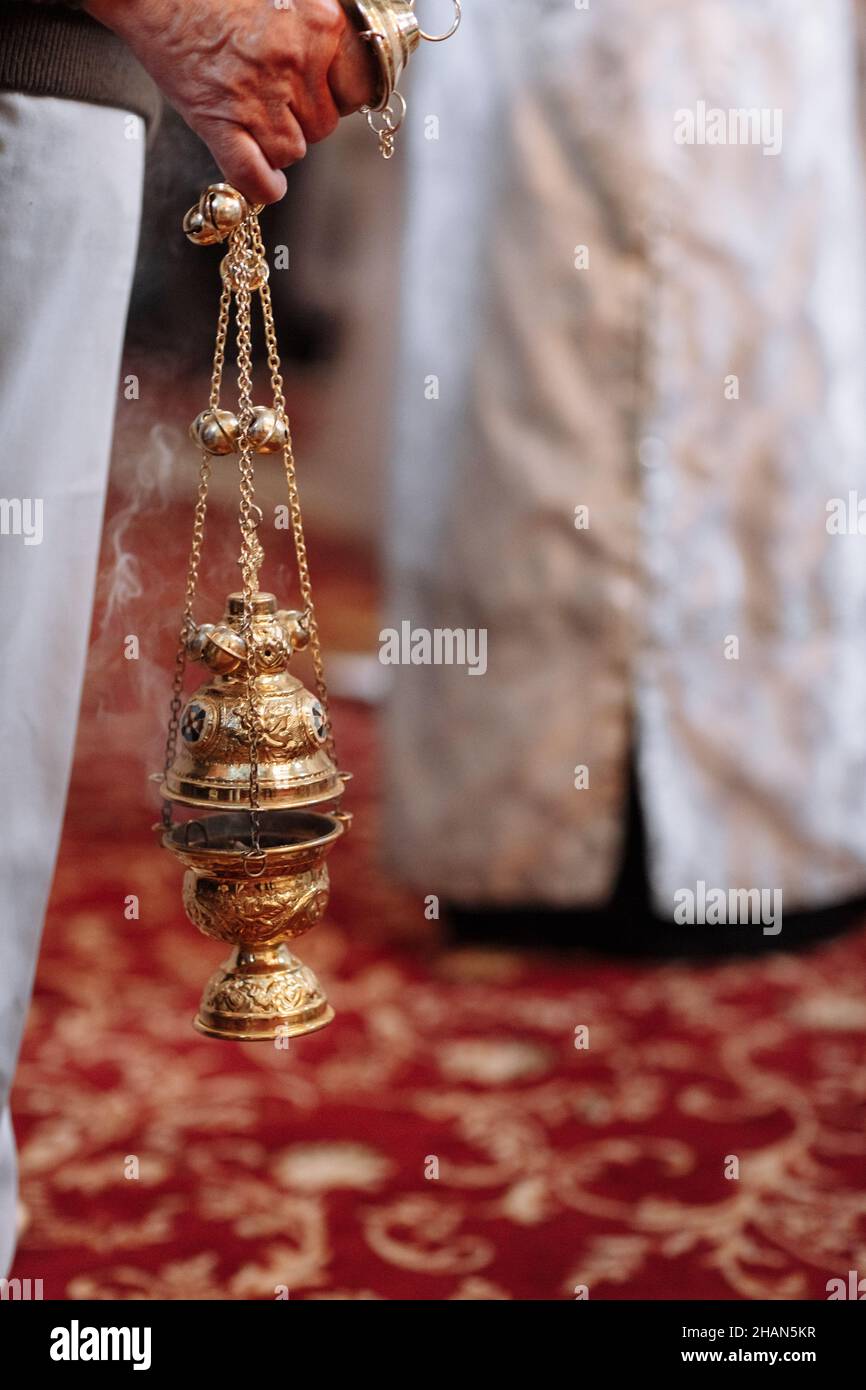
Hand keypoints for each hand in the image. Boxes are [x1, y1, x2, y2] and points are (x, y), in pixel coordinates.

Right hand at [84, 0, 378, 203]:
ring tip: (250, 110)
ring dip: (277, 141)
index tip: (324, 89)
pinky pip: (256, 176)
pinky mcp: (221, 125)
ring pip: (292, 151)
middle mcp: (297, 64)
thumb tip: (340, 57)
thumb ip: (318, 26)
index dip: (340, 92)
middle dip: (303, 117)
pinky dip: (264, 186)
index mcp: (320, 24)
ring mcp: (260, 99)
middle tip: (271, 93)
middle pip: (323, 125)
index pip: (359, 86)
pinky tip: (268, 182)